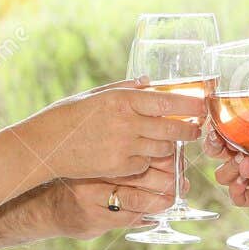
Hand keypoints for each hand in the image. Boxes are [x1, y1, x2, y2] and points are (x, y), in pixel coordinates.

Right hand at [22, 86, 202, 179]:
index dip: (190, 105)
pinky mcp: (120, 167)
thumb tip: (149, 82)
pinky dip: (145, 160)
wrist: (45, 145)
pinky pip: (144, 164)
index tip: (202, 105)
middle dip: (188, 130)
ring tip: (161, 141)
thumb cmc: (67, 116)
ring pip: (162, 149)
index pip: (167, 101)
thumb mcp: (94, 95)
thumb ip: (124, 88)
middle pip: (172, 128)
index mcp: (122, 100)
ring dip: (166, 145)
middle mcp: (127, 123)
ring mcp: (124, 147)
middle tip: (195, 130)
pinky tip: (136, 154)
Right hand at [41, 161, 178, 238]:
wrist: (49, 207)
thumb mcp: (98, 161)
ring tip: (170, 202)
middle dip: (169, 182)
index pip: (142, 150)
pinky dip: (145, 217)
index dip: (165, 156)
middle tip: (180, 186)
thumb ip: (126, 154)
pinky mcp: (93, 218)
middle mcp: (96, 172)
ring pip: (138, 199)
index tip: (178, 162)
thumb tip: (168, 151)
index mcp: (101, 151)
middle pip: (144, 174)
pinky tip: (153, 216)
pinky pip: (128, 218)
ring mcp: (93, 196)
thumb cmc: (80, 181)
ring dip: (160, 202)